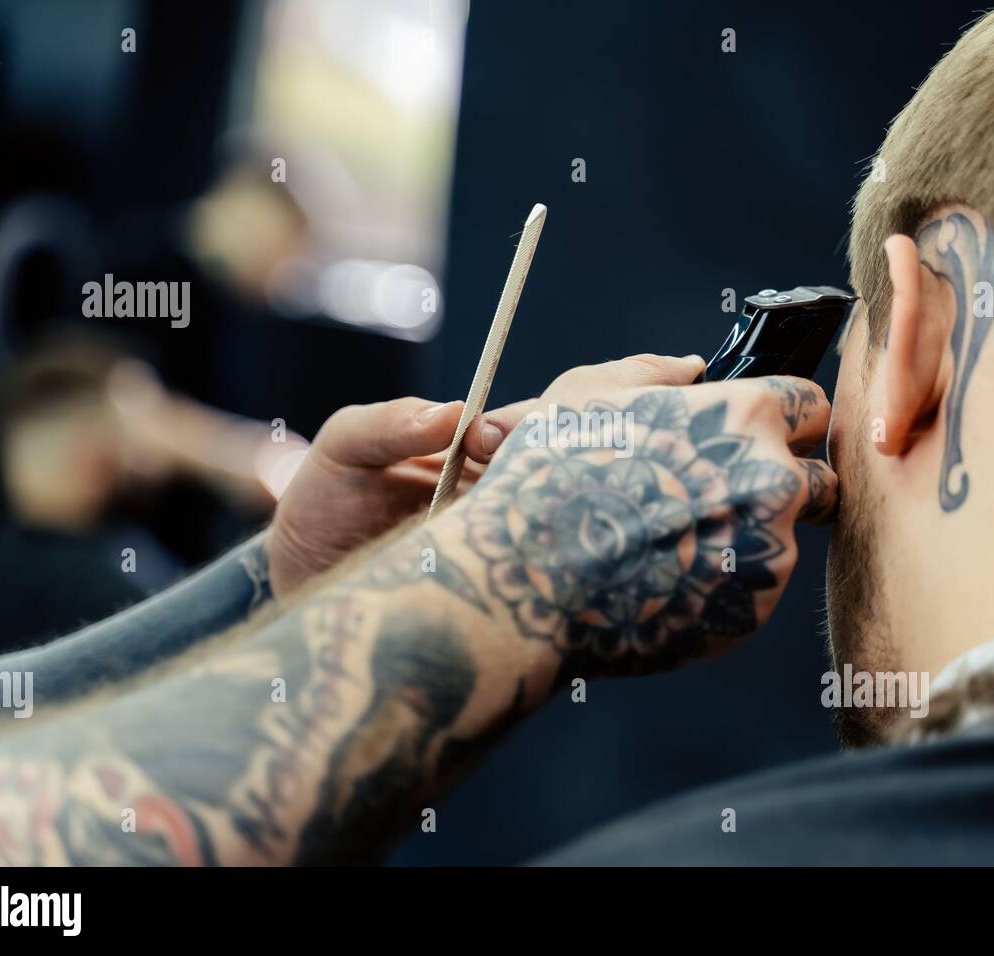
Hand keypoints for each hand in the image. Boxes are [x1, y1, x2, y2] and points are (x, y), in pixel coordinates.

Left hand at [267, 354, 706, 596]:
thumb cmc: (323, 512)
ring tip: (674, 488)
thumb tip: (451, 412)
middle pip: (595, 447)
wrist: (308, 596)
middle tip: (683, 429)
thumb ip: (381, 425)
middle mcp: (515, 482)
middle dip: (647, 429)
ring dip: (628, 493)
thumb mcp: (337, 456)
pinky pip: (565, 565)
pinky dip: (604, 558)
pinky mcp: (519, 581)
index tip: (685, 370)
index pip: (567, 401)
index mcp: (486, 440)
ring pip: (589, 504)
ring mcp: (521, 533)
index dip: (629, 381)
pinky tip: (642, 557)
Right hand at [434, 373, 836, 677]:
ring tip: (669, 545)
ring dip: (744, 538)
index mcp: (745, 418)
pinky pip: (750, 592)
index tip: (757, 433)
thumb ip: (655, 372)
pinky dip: (719, 585)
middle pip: (818, 479)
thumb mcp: (588, 393)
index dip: (783, 417)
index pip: (813, 406)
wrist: (526, 585)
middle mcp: (774, 484)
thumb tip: (694, 369)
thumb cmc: (551, 478)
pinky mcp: (750, 614)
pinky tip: (663, 581)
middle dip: (784, 483)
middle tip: (722, 494)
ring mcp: (769, 556)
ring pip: (782, 540)